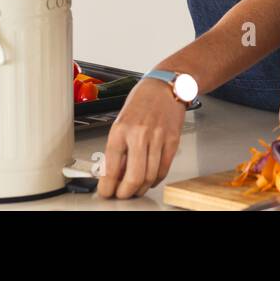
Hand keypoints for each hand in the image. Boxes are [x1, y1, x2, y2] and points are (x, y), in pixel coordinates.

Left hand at [96, 77, 186, 198]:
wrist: (166, 85)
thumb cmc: (142, 100)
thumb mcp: (122, 121)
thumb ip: (119, 147)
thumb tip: (115, 172)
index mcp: (121, 128)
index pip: (111, 166)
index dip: (108, 185)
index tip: (106, 192)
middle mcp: (139, 134)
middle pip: (134, 177)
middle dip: (126, 193)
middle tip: (122, 195)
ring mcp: (158, 138)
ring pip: (150, 176)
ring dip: (141, 188)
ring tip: (135, 189)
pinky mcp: (173, 141)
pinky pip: (164, 169)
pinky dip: (156, 179)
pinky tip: (150, 179)